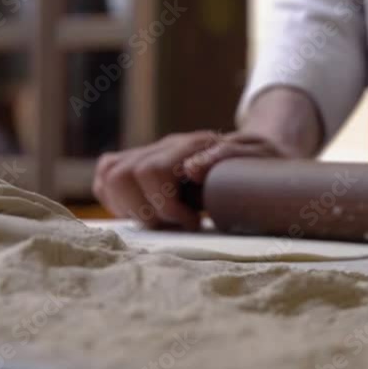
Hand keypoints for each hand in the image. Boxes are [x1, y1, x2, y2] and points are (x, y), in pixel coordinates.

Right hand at [93, 131, 283, 229]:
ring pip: (112, 174)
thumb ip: (226, 157)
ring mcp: (152, 153)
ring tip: (163, 221)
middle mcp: (167, 145)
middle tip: (177, 224)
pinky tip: (144, 213)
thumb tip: (190, 169)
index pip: (153, 171)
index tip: (194, 223)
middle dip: (147, 210)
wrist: (260, 153)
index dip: (167, 206)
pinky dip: (116, 200)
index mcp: (194, 144)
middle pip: (125, 174)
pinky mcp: (140, 164)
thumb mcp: (257, 158)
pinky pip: (107, 176)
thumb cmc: (260, 164)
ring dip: (130, 207)